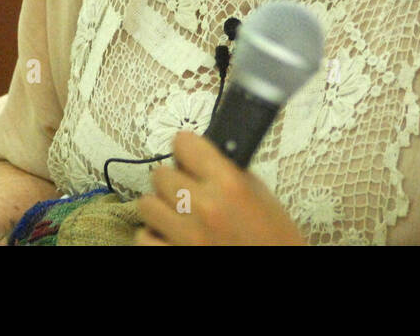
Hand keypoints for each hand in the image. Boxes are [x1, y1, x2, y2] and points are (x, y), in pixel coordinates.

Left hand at [135, 132, 305, 245]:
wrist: (275, 275)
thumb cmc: (273, 239)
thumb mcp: (260, 195)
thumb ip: (227, 172)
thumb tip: (198, 159)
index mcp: (229, 184)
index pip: (184, 144)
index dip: (187, 149)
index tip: (189, 156)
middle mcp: (204, 207)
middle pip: (160, 174)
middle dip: (173, 180)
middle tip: (186, 191)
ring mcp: (186, 236)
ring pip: (146, 204)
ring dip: (160, 207)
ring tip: (176, 214)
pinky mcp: (173, 256)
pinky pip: (143, 238)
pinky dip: (154, 236)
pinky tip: (170, 236)